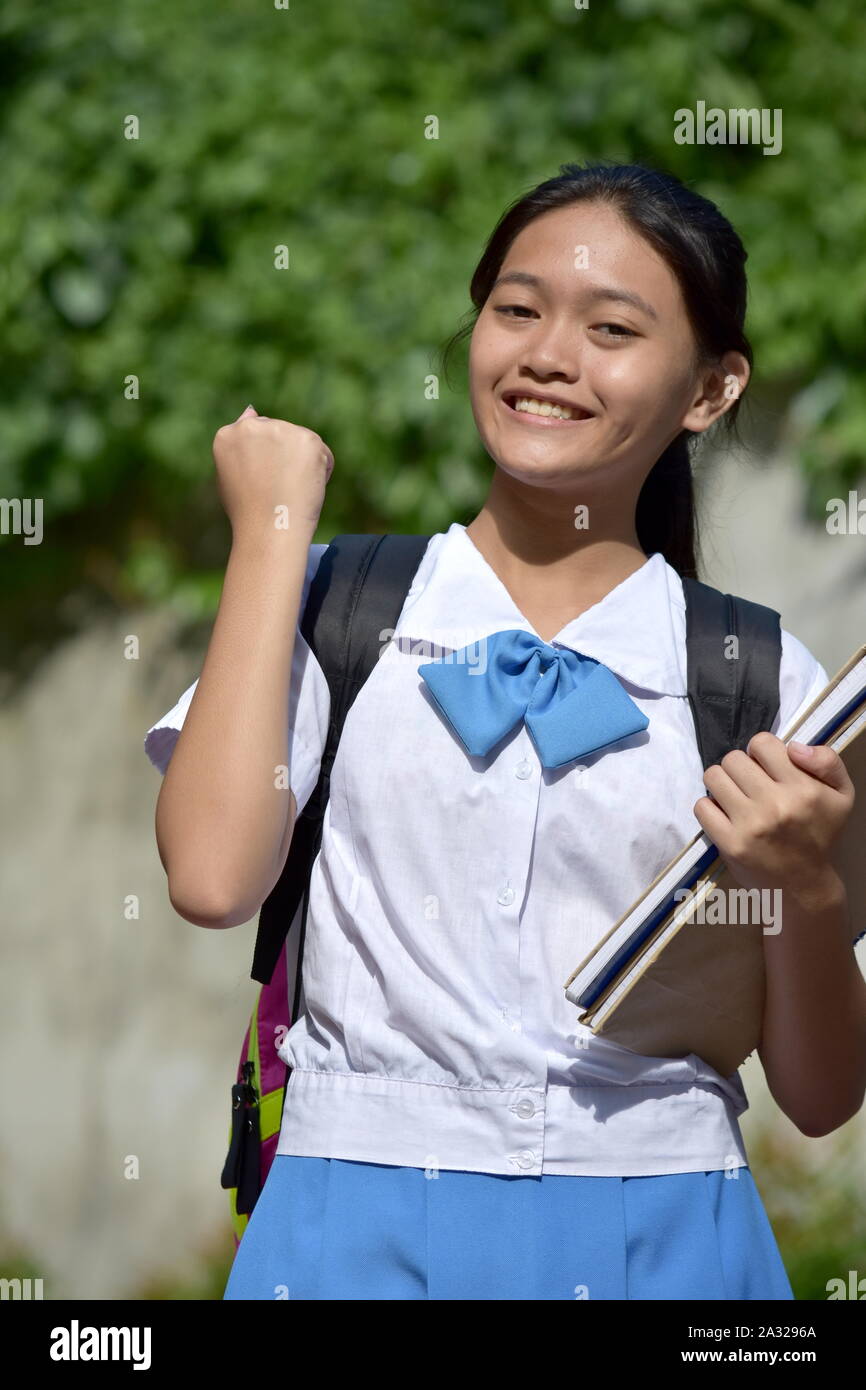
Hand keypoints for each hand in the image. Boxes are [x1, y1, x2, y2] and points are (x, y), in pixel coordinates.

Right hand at [213, 403, 334, 537]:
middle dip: (284, 459)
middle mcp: (252, 426)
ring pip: (301, 443)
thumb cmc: (248, 512)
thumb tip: (250, 410)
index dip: (264, 464)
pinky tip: (305, 487)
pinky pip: (322, 453)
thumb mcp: (231, 474)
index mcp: (228, 434)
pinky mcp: (307, 439)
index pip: (256, 437)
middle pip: (280, 435)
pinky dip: (320, 472)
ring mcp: (280, 430)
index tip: (262, 484)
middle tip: (277, 490)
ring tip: (290, 490)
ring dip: (303, 464)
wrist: (269, 529)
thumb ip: (240, 444)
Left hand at [693, 733, 854, 898]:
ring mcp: (751, 825)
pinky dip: (709, 807)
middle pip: (733, 758)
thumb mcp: (841, 794)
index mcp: (804, 789)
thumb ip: (827, 760)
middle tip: (749, 784)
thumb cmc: (820, 833)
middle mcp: (776, 805)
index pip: (762, 743)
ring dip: (722, 783)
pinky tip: (726, 815)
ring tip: (736, 796)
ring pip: (713, 777)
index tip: (767, 768)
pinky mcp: (730, 844)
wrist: (804, 885)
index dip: (761, 752)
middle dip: (740, 767)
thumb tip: (794, 746)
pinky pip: (702, 806)